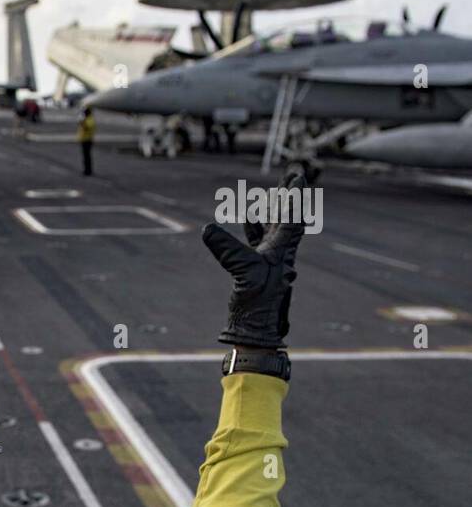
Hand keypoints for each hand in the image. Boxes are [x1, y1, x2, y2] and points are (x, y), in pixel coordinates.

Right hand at [202, 169, 307, 348]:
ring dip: (273, 210)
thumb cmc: (256, 304)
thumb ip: (227, 249)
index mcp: (282, 251)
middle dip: (288, 197)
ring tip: (274, 193)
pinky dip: (253, 229)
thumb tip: (208, 229)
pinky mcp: (256, 270)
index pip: (293, 218)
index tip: (298, 177)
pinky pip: (257, 243)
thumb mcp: (243, 272)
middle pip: (287, 218)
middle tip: (292, 176)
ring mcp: (268, 262)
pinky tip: (249, 218)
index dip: (296, 197)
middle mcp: (279, 254)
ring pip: (273, 229)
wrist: (255, 330)